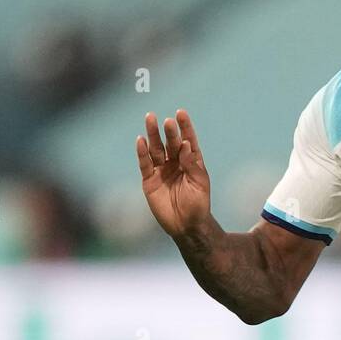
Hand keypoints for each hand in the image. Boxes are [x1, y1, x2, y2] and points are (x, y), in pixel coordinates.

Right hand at [135, 109, 210, 239]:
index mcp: (191, 161)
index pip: (187, 140)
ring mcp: (162, 170)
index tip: (181, 113)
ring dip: (153, 135)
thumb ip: (192, 165)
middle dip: (169, 131)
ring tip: (150, 119)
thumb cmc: (198, 205)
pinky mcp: (150, 180)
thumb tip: (185, 145)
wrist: (186, 226)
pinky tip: (140, 141)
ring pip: (156, 149)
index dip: (184, 127)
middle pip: (170, 142)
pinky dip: (142, 153)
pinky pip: (145, 164)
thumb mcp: (200, 184)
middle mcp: (175, 162)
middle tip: (167, 121)